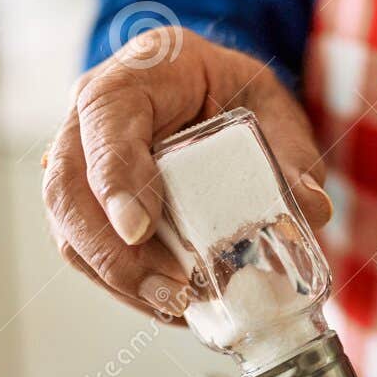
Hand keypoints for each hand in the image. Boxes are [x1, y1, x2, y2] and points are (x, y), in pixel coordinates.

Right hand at [42, 27, 331, 318]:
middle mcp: (92, 113)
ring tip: (174, 305)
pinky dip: (122, 285)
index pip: (106, 120)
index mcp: (139, 72)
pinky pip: (84, 249)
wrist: (208, 93)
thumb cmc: (233, 92)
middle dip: (113, 251)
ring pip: (68, 226)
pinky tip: (165, 304)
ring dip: (117, 277)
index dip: (115, 178)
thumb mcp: (271, 107)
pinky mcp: (86, 201)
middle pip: (67, 186)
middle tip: (171, 290)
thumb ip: (288, 150)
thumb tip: (309, 208)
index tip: (138, 229)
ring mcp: (79, 158)